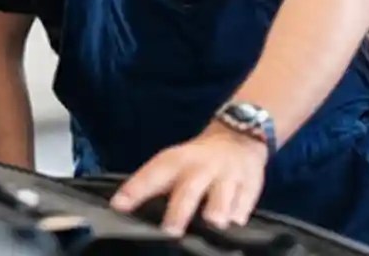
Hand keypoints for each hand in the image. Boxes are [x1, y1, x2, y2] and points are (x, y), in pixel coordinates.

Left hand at [109, 123, 269, 235]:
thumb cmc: (196, 160)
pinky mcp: (250, 186)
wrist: (237, 138)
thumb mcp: (172, 163)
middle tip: (170, 230)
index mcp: (174, 162)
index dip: (134, 191)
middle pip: (188, 190)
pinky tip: (236, 223)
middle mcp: (199, 169)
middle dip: (179, 211)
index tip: (118, 206)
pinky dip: (240, 214)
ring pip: (222, 195)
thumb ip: (153, 185)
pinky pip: (245, 202)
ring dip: (217, 209)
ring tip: (214, 223)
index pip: (150, 176)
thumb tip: (125, 209)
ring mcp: (226, 177)